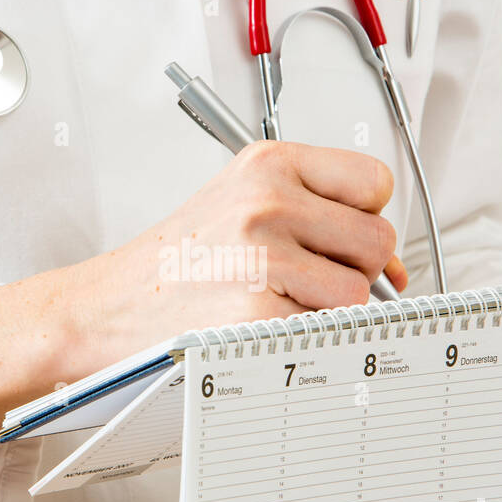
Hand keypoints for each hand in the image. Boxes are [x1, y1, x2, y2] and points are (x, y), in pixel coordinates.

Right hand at [0, 141, 405, 453]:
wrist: (107, 307)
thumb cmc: (175, 262)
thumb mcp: (241, 204)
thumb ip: (317, 215)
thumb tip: (393, 268)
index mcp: (267, 165)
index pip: (374, 180)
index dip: (367, 216)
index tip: (344, 238)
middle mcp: (267, 202)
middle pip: (376, 239)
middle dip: (354, 269)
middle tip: (304, 280)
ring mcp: (263, 256)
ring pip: (358, 293)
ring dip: (328, 310)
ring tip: (275, 303)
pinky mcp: (258, 310)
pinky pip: (325, 330)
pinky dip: (303, 336)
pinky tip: (261, 325)